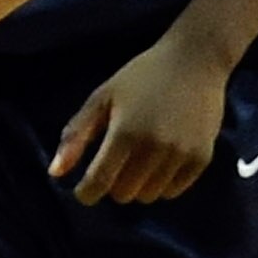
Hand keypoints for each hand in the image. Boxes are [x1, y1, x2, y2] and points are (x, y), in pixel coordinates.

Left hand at [52, 33, 231, 204]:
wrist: (195, 61)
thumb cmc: (142, 76)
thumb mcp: (101, 98)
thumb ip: (76, 135)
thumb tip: (55, 173)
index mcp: (125, 132)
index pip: (99, 181)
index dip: (86, 192)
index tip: (84, 190)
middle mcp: (155, 148)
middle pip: (124, 194)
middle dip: (113, 185)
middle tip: (116, 164)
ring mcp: (181, 155)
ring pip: (149, 196)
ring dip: (138, 185)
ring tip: (139, 162)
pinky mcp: (202, 158)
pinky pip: (173, 191)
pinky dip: (161, 184)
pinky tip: (159, 164)